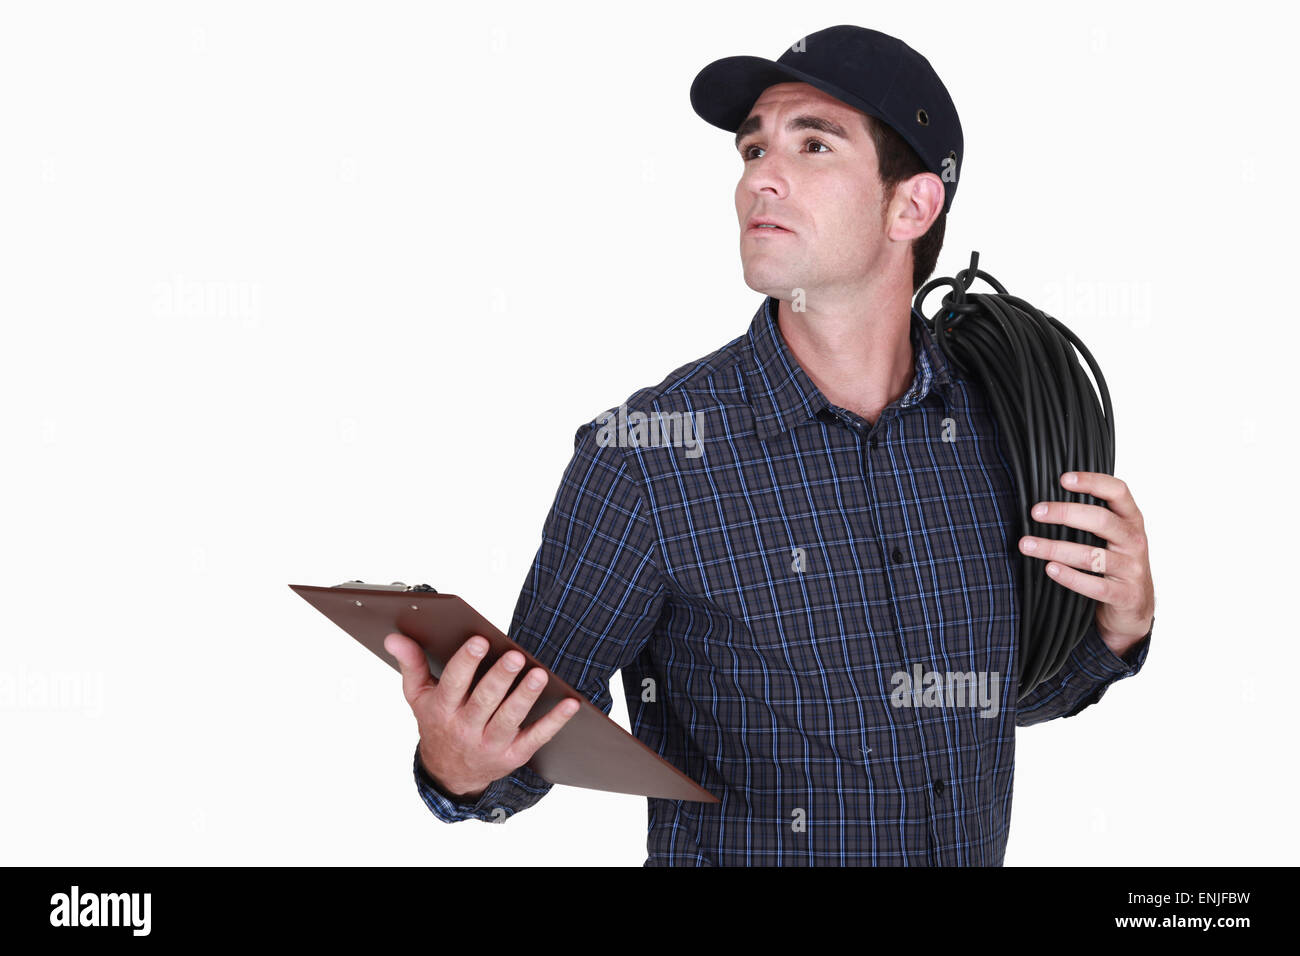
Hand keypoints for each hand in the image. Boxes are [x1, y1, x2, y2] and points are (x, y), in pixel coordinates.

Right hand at [384, 631, 580, 800]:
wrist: (449, 773)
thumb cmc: (438, 723)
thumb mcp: (419, 696)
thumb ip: (411, 664)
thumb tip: (394, 637)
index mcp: (441, 709)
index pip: (452, 684)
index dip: (466, 663)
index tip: (479, 640)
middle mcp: (465, 728)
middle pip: (484, 701)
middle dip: (499, 678)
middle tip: (515, 655)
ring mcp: (490, 744)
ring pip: (509, 718)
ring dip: (525, 696)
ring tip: (540, 674)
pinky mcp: (512, 756)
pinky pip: (535, 738)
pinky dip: (554, 722)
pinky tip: (570, 703)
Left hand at [1018, 471, 1155, 660]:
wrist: (1135, 608)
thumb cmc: (1115, 565)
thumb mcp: (1111, 538)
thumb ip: (1090, 519)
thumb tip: (1047, 501)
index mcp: (1131, 520)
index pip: (1117, 492)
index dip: (1092, 482)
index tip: (1063, 479)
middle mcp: (1135, 541)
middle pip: (1101, 520)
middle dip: (1065, 513)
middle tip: (1036, 512)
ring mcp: (1132, 569)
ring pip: (1091, 555)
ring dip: (1054, 548)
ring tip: (1027, 545)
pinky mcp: (1126, 595)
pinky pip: (1095, 586)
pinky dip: (1070, 577)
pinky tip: (1050, 569)